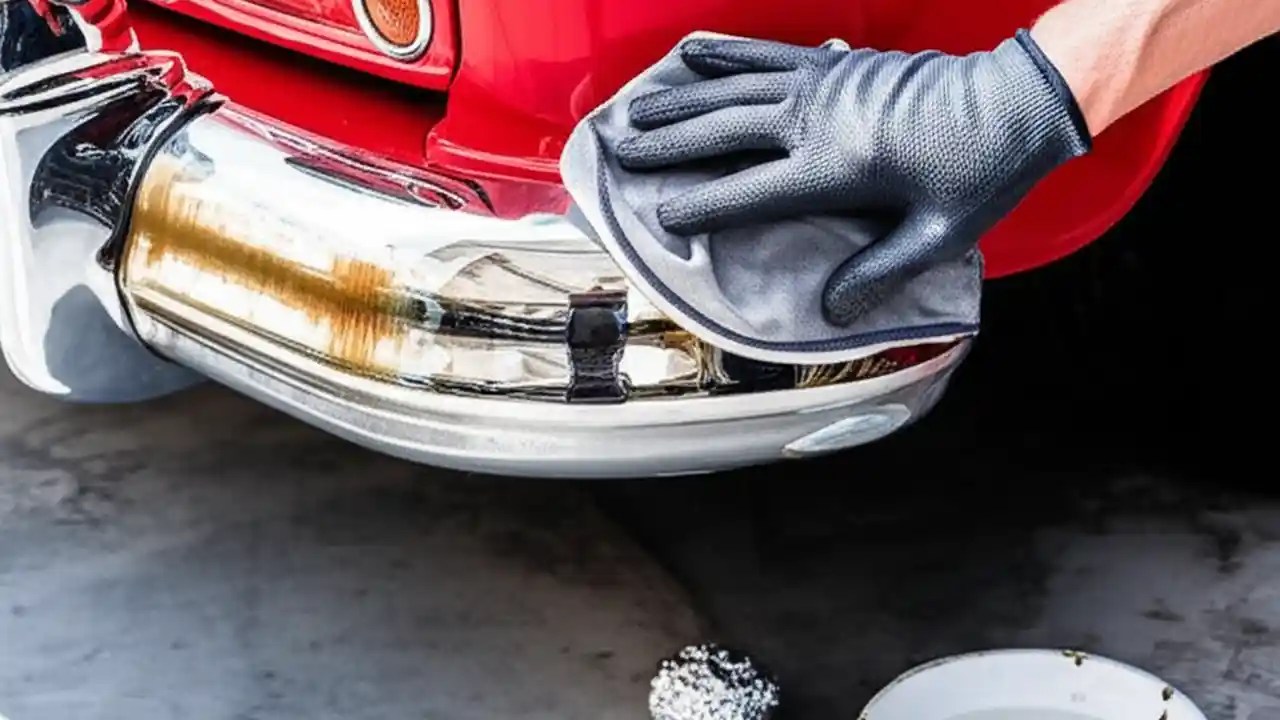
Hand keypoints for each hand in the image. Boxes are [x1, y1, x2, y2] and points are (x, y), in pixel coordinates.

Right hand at [615, 31, 1091, 324]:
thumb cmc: (981, 172)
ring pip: (736, 89)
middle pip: (726, 132)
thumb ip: (878, 275)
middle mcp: (819, 120)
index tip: (661, 216)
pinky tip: (692, 51)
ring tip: (636, 110)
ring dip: (683, 100)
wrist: (1018, 100)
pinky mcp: (836, 65)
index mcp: (838, 167)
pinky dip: (727, 53)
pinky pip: (768, 54)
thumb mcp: (938, 236)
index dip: (702, 206)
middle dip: (669, 145)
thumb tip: (829, 314)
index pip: (750, 191)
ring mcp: (824, 84)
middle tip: (620, 154)